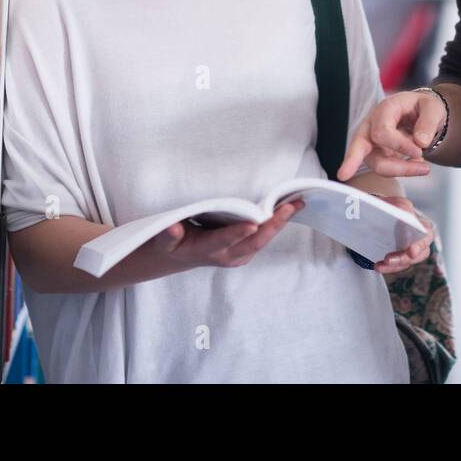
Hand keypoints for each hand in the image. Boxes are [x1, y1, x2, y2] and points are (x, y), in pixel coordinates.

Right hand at [153, 200, 304, 270]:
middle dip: (273, 225)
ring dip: (280, 223)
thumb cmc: (172, 243)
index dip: (238, 233)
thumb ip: (168, 235)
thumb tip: (174, 228)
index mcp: (206, 250)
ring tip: (297, 204)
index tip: (253, 223)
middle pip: (253, 243)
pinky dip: (276, 224)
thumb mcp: (164, 240)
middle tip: (289, 207)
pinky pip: (263, 238)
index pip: (223, 240)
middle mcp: (226, 256)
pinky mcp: (245, 251)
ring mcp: (238, 255)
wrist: (178, 257)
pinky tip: (288, 209)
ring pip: (262, 241)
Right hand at [338, 90, 443, 180]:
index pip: (381, 131)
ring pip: (376, 163)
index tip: (419, 152)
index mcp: (385, 109)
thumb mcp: (433, 107)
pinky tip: (418, 165)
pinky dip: (402, 171)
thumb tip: (421, 142)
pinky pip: (386, 169)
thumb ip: (429, 122)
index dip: (399, 145)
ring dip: (400, 170)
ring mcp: (373, 142)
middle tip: (345, 174)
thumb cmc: (424, 107)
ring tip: (425, 168)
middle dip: (353, 160)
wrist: (423, 113)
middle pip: (360, 146)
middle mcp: (373, 125)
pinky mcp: (379, 155)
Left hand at [369, 195, 433, 274]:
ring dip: (395, 265)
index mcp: (418, 222)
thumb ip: (397, 203)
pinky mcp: (402, 257)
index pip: (426, 234)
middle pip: (420, 252)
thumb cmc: (386, 207)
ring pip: (410, 261)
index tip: (411, 251)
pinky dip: (388, 268)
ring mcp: (411, 248)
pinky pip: (399, 266)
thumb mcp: (390, 202)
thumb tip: (402, 208)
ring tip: (379, 265)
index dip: (420, 244)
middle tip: (388, 260)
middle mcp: (418, 237)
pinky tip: (378, 266)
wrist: (376, 213)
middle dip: (404, 258)